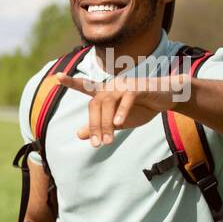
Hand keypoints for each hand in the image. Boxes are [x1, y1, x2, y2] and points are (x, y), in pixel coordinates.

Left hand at [55, 72, 186, 146]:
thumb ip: (99, 126)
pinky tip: (119, 124)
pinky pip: (126, 99)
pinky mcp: (138, 88)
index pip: (86, 87)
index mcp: (105, 93)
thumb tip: (78, 134)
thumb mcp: (117, 122)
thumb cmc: (140, 108)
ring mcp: (124, 86)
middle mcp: (111, 87)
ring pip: (107, 104)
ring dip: (105, 124)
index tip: (56, 76)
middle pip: (95, 105)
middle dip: (94, 126)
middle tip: (96, 145)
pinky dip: (121, 112)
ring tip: (107, 141)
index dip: (71, 82)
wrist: (166, 99)